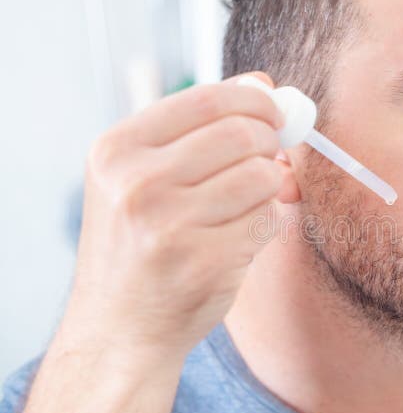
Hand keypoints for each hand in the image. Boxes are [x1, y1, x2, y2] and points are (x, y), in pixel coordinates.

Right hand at [64, 71, 288, 355]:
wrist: (120, 327)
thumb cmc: (141, 243)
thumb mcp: (142, 178)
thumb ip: (198, 130)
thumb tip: (263, 85)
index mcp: (117, 150)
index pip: (207, 99)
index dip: (255, 100)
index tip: (274, 111)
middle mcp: (136, 183)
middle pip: (243, 134)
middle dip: (270, 142)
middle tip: (268, 158)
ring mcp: (170, 225)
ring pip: (263, 176)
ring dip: (270, 187)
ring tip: (246, 204)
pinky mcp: (205, 262)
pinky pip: (269, 219)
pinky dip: (268, 223)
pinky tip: (240, 238)